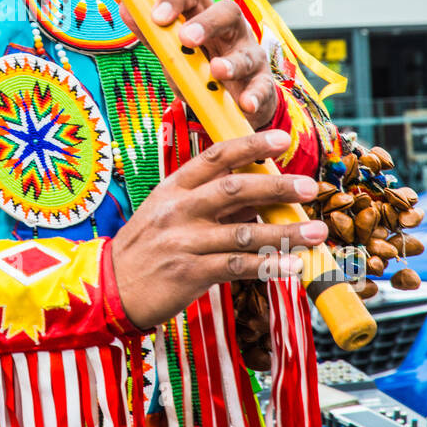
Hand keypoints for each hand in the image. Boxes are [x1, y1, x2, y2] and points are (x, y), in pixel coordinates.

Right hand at [111, 129, 327, 330]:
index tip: (282, 139)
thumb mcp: (168, 213)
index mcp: (174, 188)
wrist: (108, 287)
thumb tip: (260, 194)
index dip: (251, 145)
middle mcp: (178, 210)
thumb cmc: (144, 248)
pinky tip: (293, 266)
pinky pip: (236, 267)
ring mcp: (183, 241)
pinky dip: (268, 266)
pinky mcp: (188, 273)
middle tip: (309, 186)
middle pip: (234, 189)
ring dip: (285, 233)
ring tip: (318, 233)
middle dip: (277, 186)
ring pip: (243, 233)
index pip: (216, 157)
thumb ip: (210, 202)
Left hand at [121, 0, 278, 130]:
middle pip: (227, 12)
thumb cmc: (202, 70)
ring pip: (246, 53)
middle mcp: (232, 32)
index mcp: (207, 18)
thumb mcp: (175, 52)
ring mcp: (250, 56)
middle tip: (186, 38)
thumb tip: (125, 9)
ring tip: (217, 70)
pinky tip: (245, 103)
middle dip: (207, 23)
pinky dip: (254, 95)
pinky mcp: (262, 84)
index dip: (175, 0)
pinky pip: (263, 87)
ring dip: (232, 62)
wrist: (234, 103)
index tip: (156, 17)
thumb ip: (152, 34)